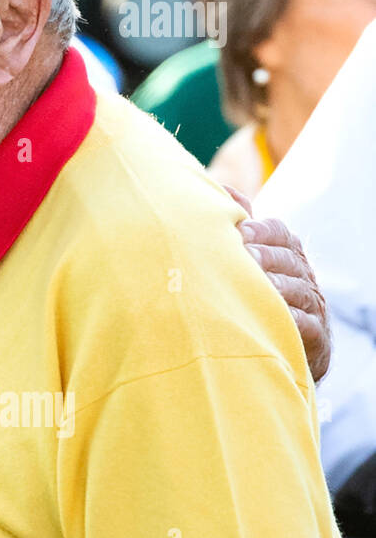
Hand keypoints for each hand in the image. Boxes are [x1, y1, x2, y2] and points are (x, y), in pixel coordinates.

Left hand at [226, 186, 330, 382]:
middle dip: (267, 255)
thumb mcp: (250, 260)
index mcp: (286, 254)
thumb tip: (222, 189)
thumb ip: (240, 227)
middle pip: (289, 259)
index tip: (241, 231)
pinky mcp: (314, 337)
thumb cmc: (257, 296)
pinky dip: (288, 319)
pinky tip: (269, 316)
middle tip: (245, 256)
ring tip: (255, 285)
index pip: (281, 233)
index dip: (263, 231)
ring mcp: (311, 306)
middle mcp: (303, 276)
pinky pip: (305, 324)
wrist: (279, 348)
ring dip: (276, 286)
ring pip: (298, 290)